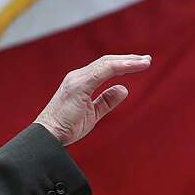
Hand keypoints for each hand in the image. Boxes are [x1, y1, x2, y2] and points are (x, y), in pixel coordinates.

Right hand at [34, 54, 151, 145]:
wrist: (48, 136)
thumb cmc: (66, 127)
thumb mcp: (92, 114)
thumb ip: (106, 101)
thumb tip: (124, 89)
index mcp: (80, 82)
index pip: (104, 67)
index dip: (123, 63)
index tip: (140, 63)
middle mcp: (78, 76)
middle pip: (107, 61)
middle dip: (128, 59)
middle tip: (147, 59)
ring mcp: (77, 79)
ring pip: (106, 63)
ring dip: (127, 61)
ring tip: (144, 62)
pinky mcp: (78, 86)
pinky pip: (102, 71)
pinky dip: (118, 67)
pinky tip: (131, 66)